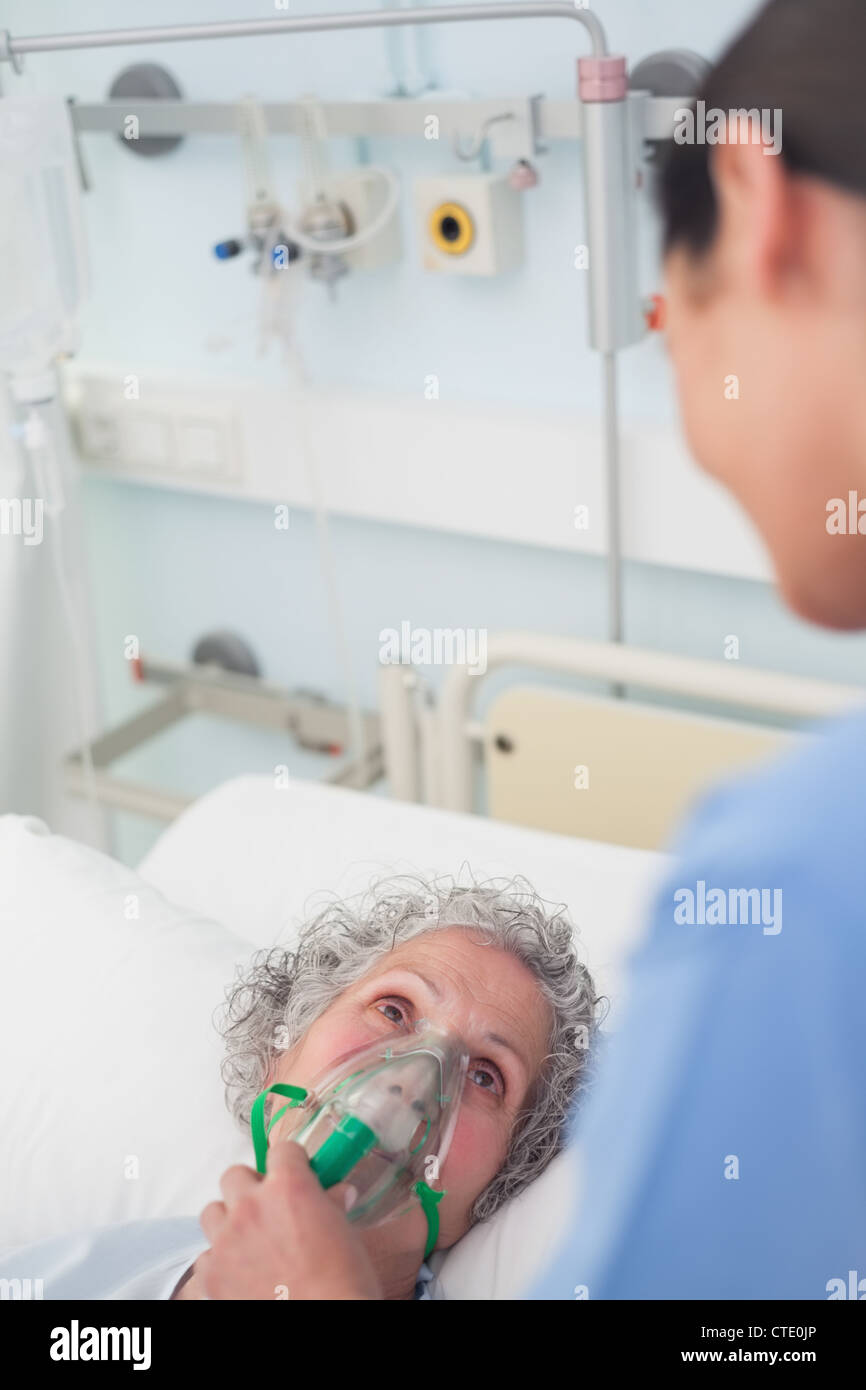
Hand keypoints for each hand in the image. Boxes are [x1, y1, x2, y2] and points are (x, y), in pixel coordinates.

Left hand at [194, 1141, 383, 1299]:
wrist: (326, 1321)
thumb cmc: (344, 1280)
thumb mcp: (344, 1232)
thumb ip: (332, 1205)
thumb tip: (340, 1193)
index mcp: (289, 1186)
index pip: (282, 1150)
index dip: (292, 1162)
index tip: (296, 1172)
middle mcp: (252, 1206)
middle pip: (234, 1175)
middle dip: (250, 1187)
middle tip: (267, 1207)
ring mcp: (227, 1240)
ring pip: (212, 1212)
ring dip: (228, 1220)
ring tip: (247, 1238)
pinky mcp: (212, 1275)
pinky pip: (206, 1256)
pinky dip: (220, 1260)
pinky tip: (240, 1272)